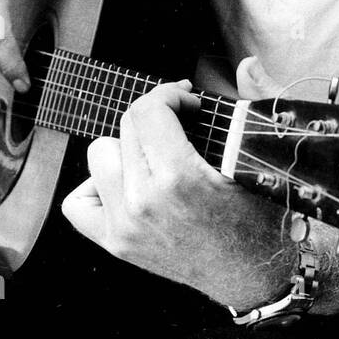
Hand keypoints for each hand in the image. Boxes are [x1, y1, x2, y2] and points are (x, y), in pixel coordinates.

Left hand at [61, 81, 277, 304]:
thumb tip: (247, 64)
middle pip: (126, 127)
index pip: (147, 110)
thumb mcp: (259, 159)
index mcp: (179, 177)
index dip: (169, 95)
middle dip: (155, 117)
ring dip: (126, 148)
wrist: (254, 274)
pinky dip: (96, 187)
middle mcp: (143, 202)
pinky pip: (78, 202)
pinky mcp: (115, 243)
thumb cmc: (261, 220)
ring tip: (155, 155)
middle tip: (181, 125)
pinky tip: (126, 183)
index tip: (188, 102)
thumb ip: (256, 101)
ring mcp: (124, 225)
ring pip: (99, 155)